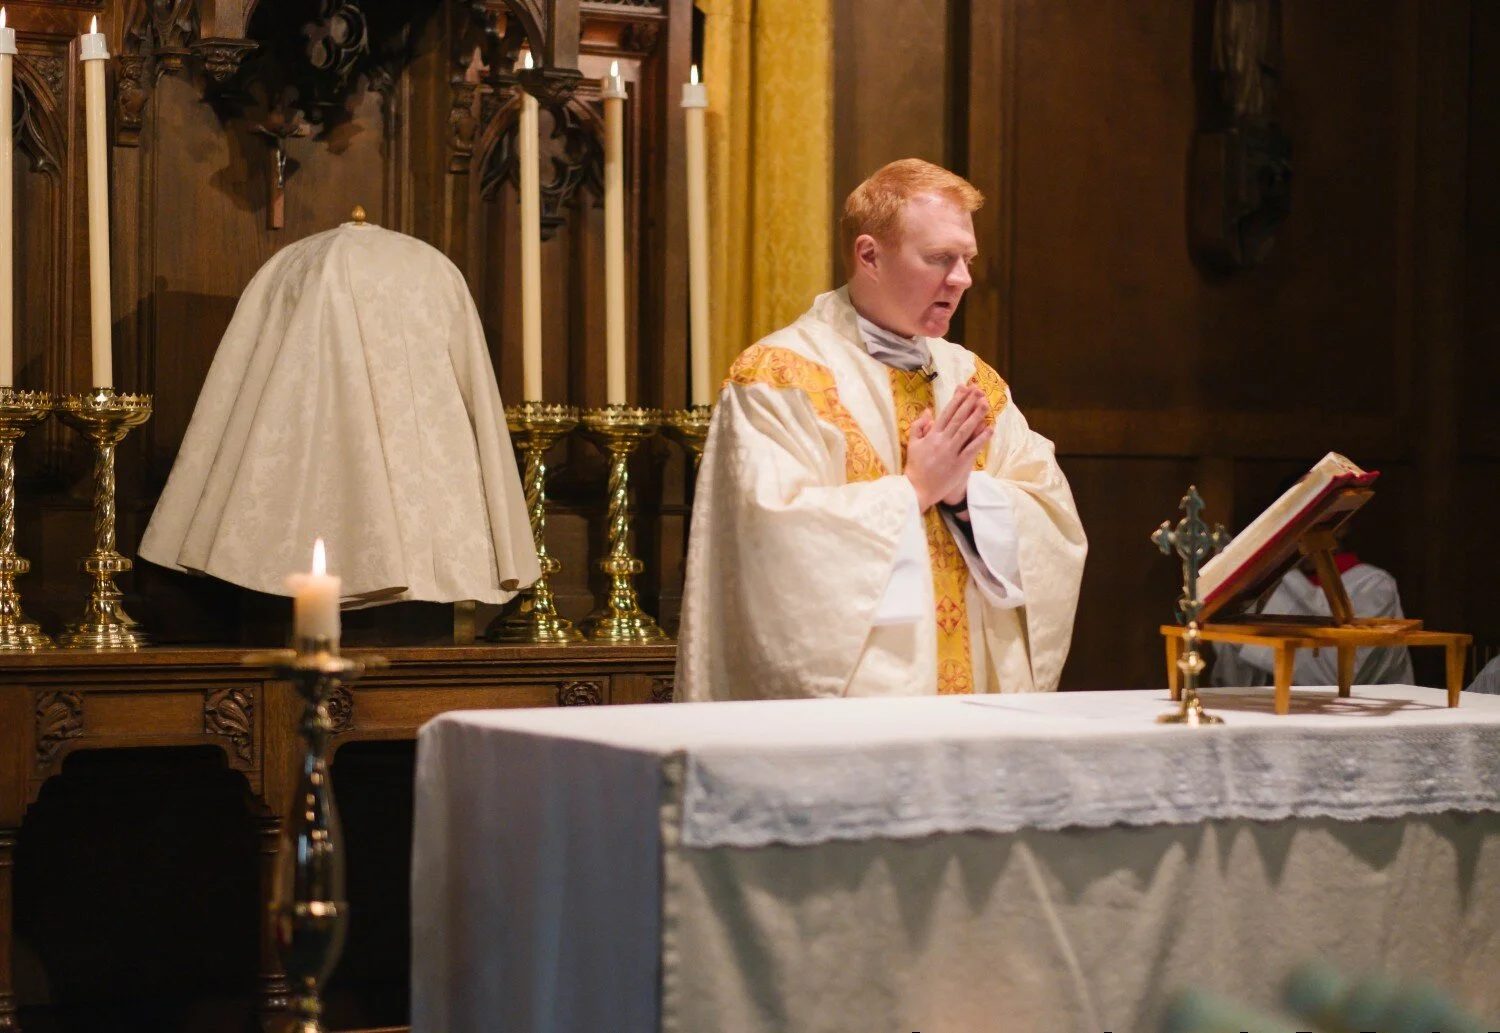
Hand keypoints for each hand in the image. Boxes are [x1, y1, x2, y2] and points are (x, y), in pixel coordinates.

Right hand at [905, 385, 991, 511]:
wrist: (917, 490)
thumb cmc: (915, 467)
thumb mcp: (912, 444)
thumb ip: (918, 426)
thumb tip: (928, 411)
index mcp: (931, 435)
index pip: (946, 413)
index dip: (957, 400)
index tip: (965, 389)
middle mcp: (942, 441)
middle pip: (958, 418)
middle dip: (969, 403)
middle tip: (979, 390)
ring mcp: (951, 452)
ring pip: (965, 430)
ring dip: (976, 416)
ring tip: (985, 404)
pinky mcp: (958, 465)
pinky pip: (972, 449)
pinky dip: (981, 439)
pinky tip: (990, 429)